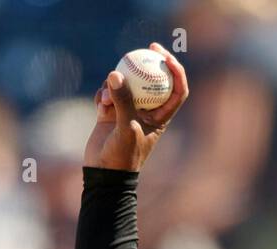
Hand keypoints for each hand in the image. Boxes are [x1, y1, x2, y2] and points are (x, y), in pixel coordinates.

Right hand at [84, 41, 188, 171]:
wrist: (102, 173)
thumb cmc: (122, 156)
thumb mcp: (126, 127)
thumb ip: (123, 101)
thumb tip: (115, 73)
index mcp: (161, 117)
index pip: (176, 90)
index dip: (176, 71)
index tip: (167, 57)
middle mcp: (146, 112)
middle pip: (153, 80)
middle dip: (150, 63)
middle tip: (146, 47)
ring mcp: (127, 111)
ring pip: (126, 84)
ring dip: (115, 85)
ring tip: (106, 99)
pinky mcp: (109, 112)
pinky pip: (107, 92)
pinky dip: (103, 94)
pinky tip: (99, 104)